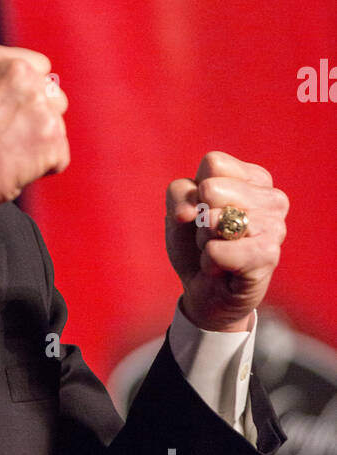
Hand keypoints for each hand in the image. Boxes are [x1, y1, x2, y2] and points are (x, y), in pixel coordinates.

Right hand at [0, 42, 69, 215]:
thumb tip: (33, 89)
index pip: (38, 66)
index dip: (28, 93)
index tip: (13, 113)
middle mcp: (17, 72)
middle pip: (52, 93)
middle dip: (38, 116)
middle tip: (9, 137)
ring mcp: (37, 102)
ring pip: (58, 123)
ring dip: (41, 140)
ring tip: (9, 153)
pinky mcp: (51, 134)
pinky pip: (60, 154)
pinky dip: (43, 167)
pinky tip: (16, 169)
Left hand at [166, 151, 288, 331]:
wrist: (205, 292)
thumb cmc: (195, 246)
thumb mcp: (178, 211)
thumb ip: (179, 193)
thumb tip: (192, 212)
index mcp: (254, 178)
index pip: (213, 163)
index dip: (195, 191)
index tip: (201, 213)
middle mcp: (272, 197)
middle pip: (211, 187)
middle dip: (199, 217)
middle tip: (212, 236)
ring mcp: (275, 225)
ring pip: (213, 219)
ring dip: (203, 241)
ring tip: (219, 251)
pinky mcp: (269, 255)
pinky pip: (216, 250)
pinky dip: (208, 262)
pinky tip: (222, 269)